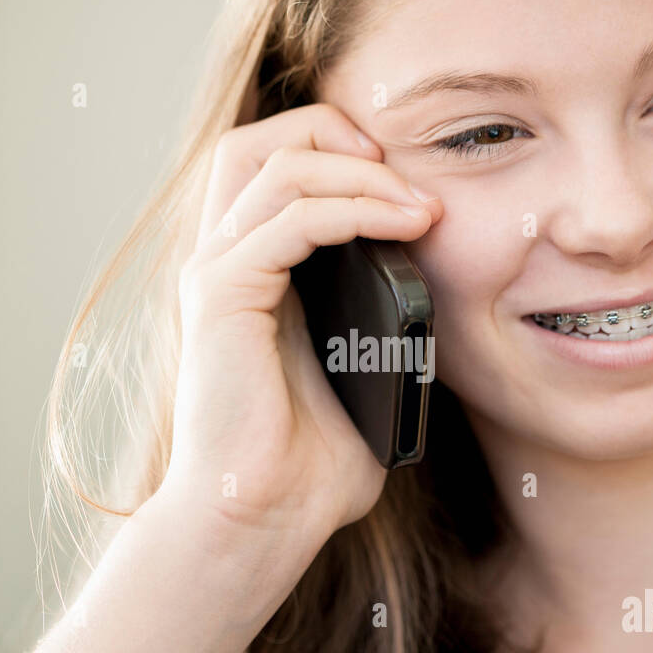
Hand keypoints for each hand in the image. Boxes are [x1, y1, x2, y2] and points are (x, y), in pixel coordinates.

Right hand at [164, 102, 442, 553]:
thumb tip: (436, 293)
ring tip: (421, 204)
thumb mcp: (363, 373)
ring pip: (275, 164)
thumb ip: (382, 322)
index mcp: (252, 273)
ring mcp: (216, 274)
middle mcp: (224, 261)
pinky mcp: (220, 297)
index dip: (337, 149)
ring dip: (359, 170)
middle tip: (403, 169)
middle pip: (259, 141)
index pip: (275, 166)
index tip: (408, 184)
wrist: (260, 520)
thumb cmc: (308, 465)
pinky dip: (351, 207)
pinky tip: (402, 226)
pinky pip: (287, 218)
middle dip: (335, 132)